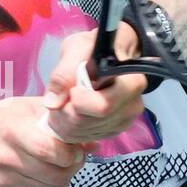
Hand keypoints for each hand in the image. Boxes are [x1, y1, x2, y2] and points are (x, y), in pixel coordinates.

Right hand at [0, 99, 88, 186]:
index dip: (70, 153)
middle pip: (54, 174)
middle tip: (73, 158)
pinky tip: (49, 174)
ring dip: (64, 178)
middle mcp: (4, 157)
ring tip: (61, 164)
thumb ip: (63, 122)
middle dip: (72, 167)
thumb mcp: (32, 108)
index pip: (49, 151)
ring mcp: (2, 178)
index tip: (75, 148)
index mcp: (11, 130)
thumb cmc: (6, 119)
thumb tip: (93, 144)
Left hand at [42, 24, 148, 144]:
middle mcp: (133, 105)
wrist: (106, 56)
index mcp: (130, 82)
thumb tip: (53, 102)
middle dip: (67, 113)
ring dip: (66, 121)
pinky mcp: (114, 130)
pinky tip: (70, 112)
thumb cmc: (95, 49)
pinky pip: (86, 138)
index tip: (71, 89)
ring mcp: (125, 120)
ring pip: (86, 132)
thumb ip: (64, 73)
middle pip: (91, 122)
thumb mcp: (77, 49)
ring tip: (63, 102)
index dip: (78, 102)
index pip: (102, 106)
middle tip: (60, 97)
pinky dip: (71, 129)